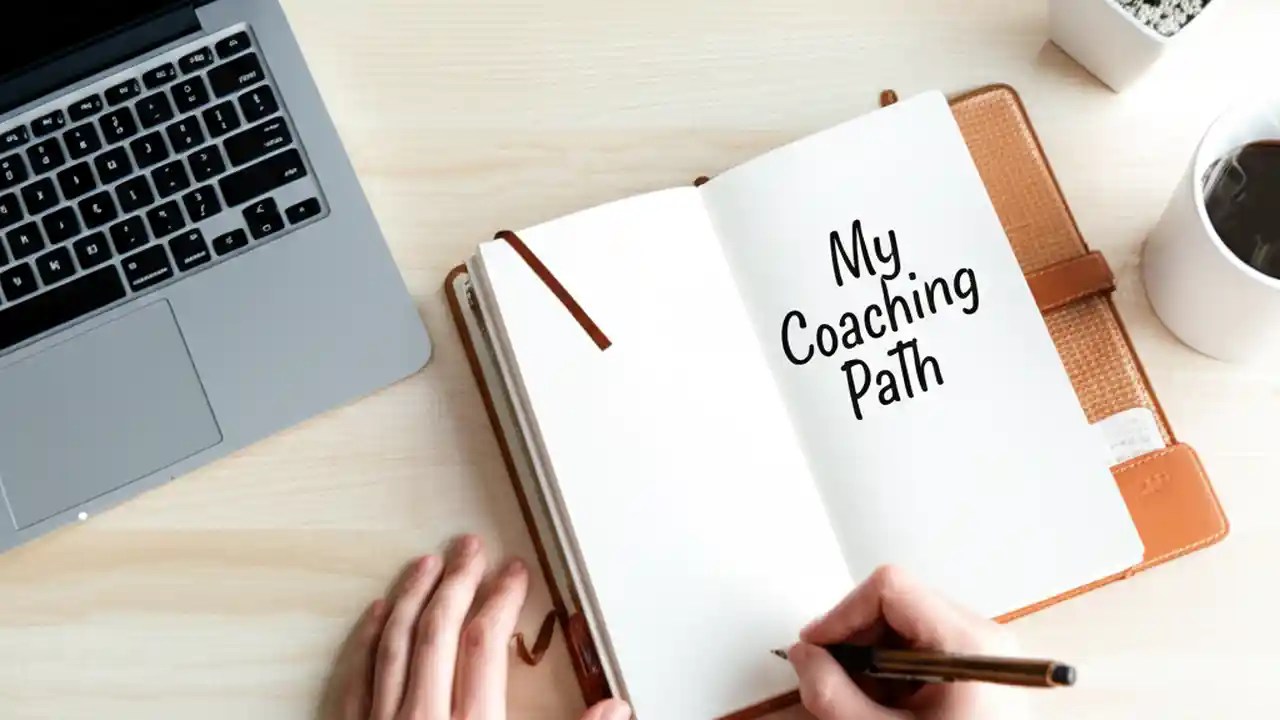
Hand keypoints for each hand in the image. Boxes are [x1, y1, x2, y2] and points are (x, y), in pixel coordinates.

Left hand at [322, 535, 630, 719]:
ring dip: (409, 598)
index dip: (501, 601)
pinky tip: (377, 617)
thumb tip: (614, 709)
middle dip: (455, 582)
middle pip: (436, 631)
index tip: (514, 574)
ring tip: (423, 564)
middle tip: (469, 548)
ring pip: (391, 644)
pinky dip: (367, 640)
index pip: (484, 643)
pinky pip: (355, 678)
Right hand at [788, 566, 1029, 719]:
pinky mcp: (978, 667)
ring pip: (905, 625)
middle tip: (834, 680)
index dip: (843, 614)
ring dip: (872, 659)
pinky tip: (892, 707)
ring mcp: (984, 651)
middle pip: (897, 604)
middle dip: (856, 641)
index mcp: (967, 644)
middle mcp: (982, 636)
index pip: (891, 589)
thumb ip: (833, 694)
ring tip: (869, 703)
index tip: (817, 647)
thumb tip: (804, 656)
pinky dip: (894, 672)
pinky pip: (922, 647)